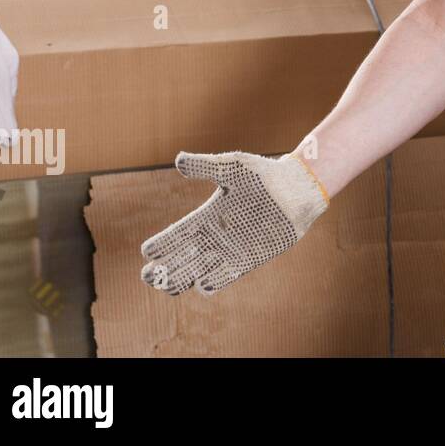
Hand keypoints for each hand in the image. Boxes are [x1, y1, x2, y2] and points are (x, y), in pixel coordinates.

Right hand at [140, 149, 329, 296]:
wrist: (298, 188)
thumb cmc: (265, 174)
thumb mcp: (232, 167)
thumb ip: (206, 166)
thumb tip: (178, 160)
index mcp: (209, 215)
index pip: (179, 233)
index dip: (163, 242)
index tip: (146, 251)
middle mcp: (217, 235)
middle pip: (184, 257)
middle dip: (165, 268)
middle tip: (148, 276)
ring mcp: (232, 249)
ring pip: (200, 270)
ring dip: (184, 278)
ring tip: (167, 285)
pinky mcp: (250, 259)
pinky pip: (228, 275)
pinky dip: (215, 281)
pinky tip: (202, 285)